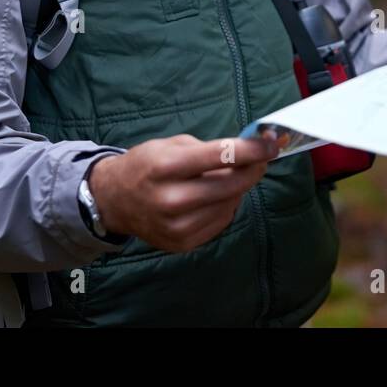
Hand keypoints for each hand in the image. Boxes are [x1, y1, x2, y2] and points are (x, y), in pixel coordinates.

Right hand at [87, 132, 278, 252]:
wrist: (114, 199)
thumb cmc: (146, 164)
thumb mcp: (171, 145)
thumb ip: (209, 150)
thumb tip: (249, 155)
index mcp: (166, 167)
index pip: (220, 156)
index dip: (251, 150)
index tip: (272, 144)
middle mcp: (171, 199)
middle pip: (230, 184)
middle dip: (252, 169)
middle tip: (261, 159)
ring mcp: (176, 226)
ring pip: (229, 204)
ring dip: (238, 189)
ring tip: (229, 177)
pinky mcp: (181, 243)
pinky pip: (220, 222)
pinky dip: (225, 206)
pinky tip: (216, 197)